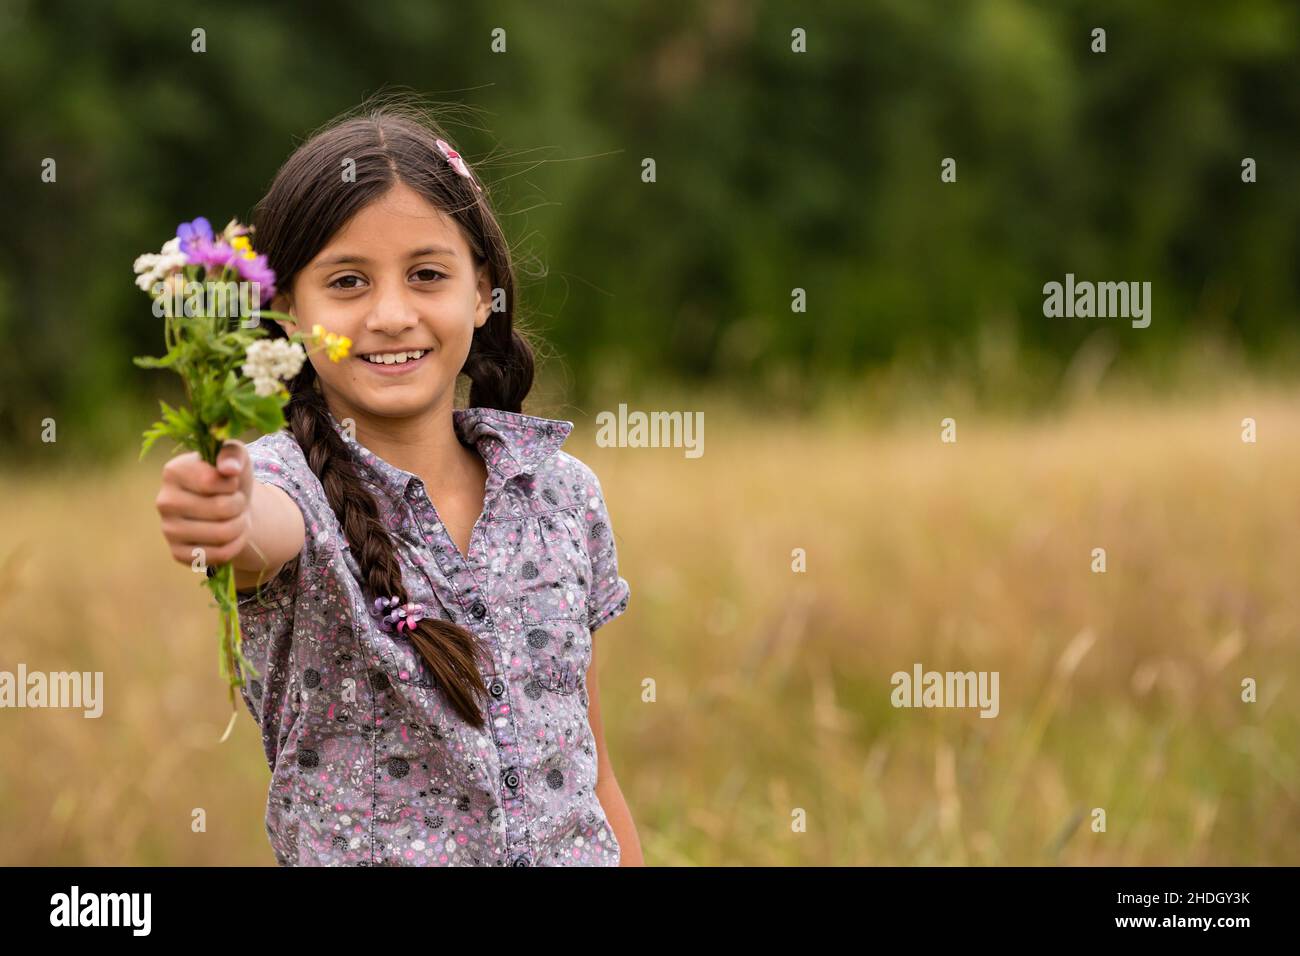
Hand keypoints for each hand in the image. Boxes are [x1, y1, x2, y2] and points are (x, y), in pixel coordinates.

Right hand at [156, 439, 254, 570]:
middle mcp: (164, 501)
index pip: (211, 481)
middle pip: (221, 508)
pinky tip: (231, 536)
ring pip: (222, 533)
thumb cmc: (230, 478)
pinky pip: (218, 555)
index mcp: (173, 472)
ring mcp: (168, 529)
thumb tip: (229, 469)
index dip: (232, 484)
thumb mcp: (236, 456)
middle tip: (237, 502)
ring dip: (241, 525)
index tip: (231, 482)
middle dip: (240, 505)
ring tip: (236, 517)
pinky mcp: (178, 553)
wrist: (230, 507)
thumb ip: (232, 453)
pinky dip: (235, 546)